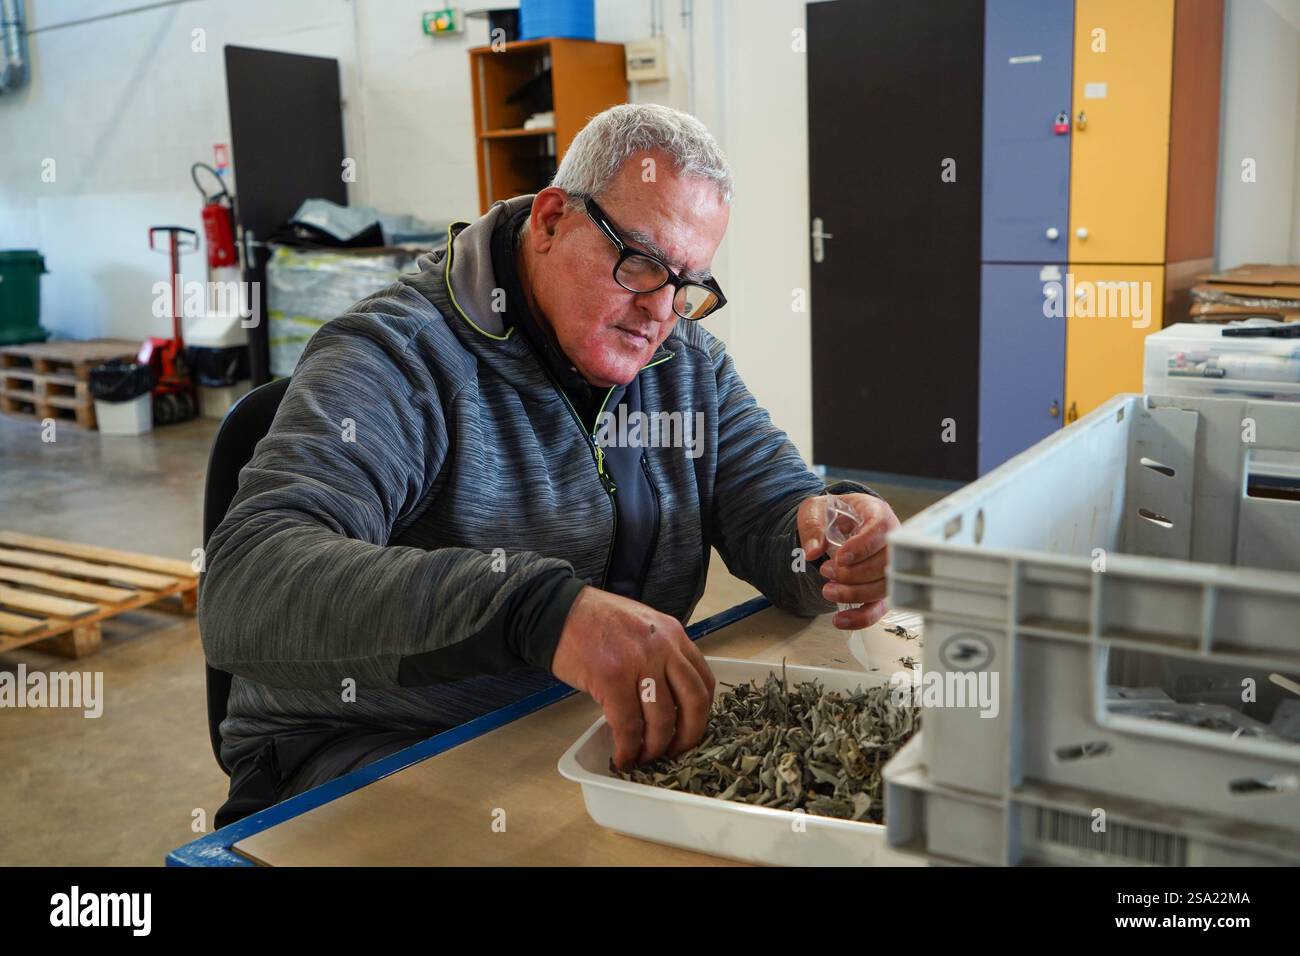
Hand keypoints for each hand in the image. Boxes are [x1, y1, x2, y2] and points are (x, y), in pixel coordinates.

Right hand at [550, 586, 715, 769]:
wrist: (554, 612)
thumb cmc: (594, 621)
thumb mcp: (642, 627)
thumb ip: (661, 654)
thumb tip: (668, 698)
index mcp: (673, 634)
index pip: (703, 680)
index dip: (702, 713)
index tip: (691, 729)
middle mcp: (663, 647)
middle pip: (693, 702)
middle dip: (687, 736)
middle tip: (674, 751)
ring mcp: (638, 662)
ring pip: (662, 719)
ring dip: (655, 747)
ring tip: (644, 756)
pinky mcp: (611, 679)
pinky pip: (628, 725)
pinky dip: (628, 749)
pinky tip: (623, 756)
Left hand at [796, 492, 899, 629]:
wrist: (836, 523)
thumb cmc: (831, 513)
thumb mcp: (815, 510)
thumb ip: (812, 527)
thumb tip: (812, 552)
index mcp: (877, 513)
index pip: (880, 530)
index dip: (863, 546)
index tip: (840, 557)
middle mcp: (890, 540)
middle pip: (885, 563)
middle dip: (854, 573)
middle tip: (826, 571)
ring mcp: (889, 566)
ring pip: (884, 587)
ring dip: (855, 594)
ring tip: (828, 591)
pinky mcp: (881, 588)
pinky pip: (879, 608)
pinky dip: (861, 617)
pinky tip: (841, 621)